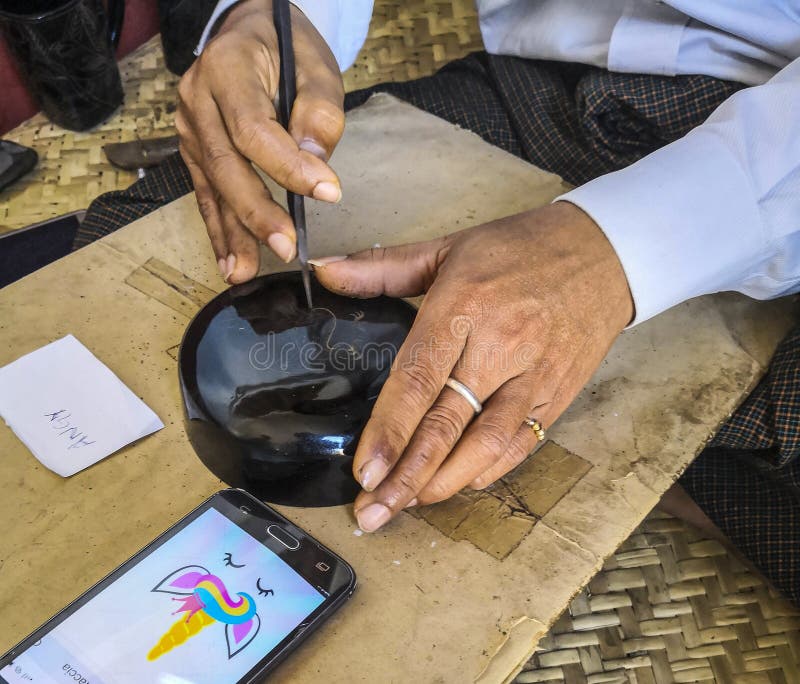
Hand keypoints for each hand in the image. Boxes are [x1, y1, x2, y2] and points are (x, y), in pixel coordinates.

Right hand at [176, 0, 344, 283]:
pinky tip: (228, 262)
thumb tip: (316, 162)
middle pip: (226, 163)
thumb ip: (319, 110)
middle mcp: (197, 99)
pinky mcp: (195, 151)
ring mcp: (190, 128)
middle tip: (286, 248)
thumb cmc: (288, 49)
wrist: (250, 34)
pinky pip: (206, 194)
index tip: (328, 193)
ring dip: (232, 232)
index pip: (254, 128)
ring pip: (212, 185)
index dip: (289, 166)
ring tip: (245, 272)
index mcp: (227, 68)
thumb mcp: (315, 66)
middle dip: (256, 211)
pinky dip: (219, 230)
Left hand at [311, 202, 633, 531]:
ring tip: (408, 504)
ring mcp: (535, 374)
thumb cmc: (520, 248)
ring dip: (445, 482)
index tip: (364, 470)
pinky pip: (523, 443)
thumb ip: (381, 266)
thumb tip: (324, 271)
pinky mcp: (558, 393)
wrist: (603, 253)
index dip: (389, 431)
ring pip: (487, 444)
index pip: (419, 379)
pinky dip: (488, 470)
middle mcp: (502, 345)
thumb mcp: (447, 247)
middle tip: (373, 512)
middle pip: (448, 425)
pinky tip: (458, 484)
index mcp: (465, 305)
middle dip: (407, 476)